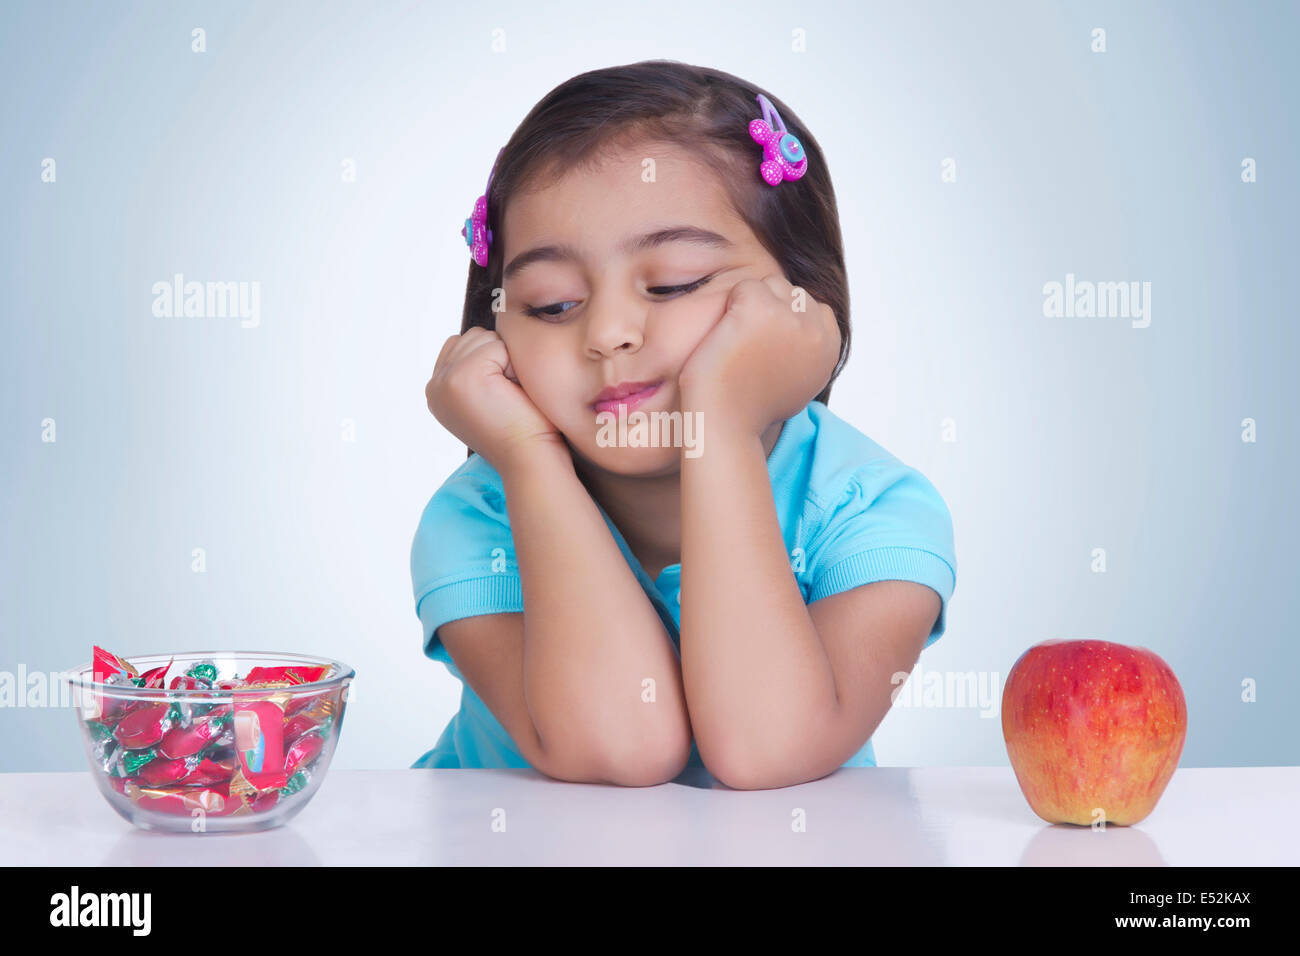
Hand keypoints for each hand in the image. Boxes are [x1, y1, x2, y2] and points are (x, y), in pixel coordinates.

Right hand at [425, 327, 565, 472]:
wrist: (530, 459)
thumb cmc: (522, 429)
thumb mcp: (487, 396)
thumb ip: (473, 368)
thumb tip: (484, 335)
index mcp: (437, 391)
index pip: (463, 344)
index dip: (492, 361)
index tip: (500, 397)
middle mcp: (435, 386)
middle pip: (474, 336)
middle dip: (499, 359)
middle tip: (506, 397)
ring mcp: (446, 380)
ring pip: (484, 337)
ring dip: (507, 361)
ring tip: (509, 395)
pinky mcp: (463, 376)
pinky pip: (497, 345)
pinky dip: (513, 365)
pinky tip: (512, 394)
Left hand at [678, 274, 839, 436]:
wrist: (727, 422)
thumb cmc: (753, 407)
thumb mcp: (800, 383)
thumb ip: (812, 354)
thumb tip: (814, 329)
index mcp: (831, 348)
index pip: (816, 308)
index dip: (787, 321)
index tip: (768, 348)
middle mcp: (817, 331)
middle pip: (793, 293)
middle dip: (770, 309)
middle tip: (749, 347)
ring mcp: (791, 317)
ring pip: (770, 286)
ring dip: (750, 305)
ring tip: (739, 342)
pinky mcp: (761, 308)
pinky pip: (744, 288)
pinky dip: (729, 307)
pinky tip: (726, 337)